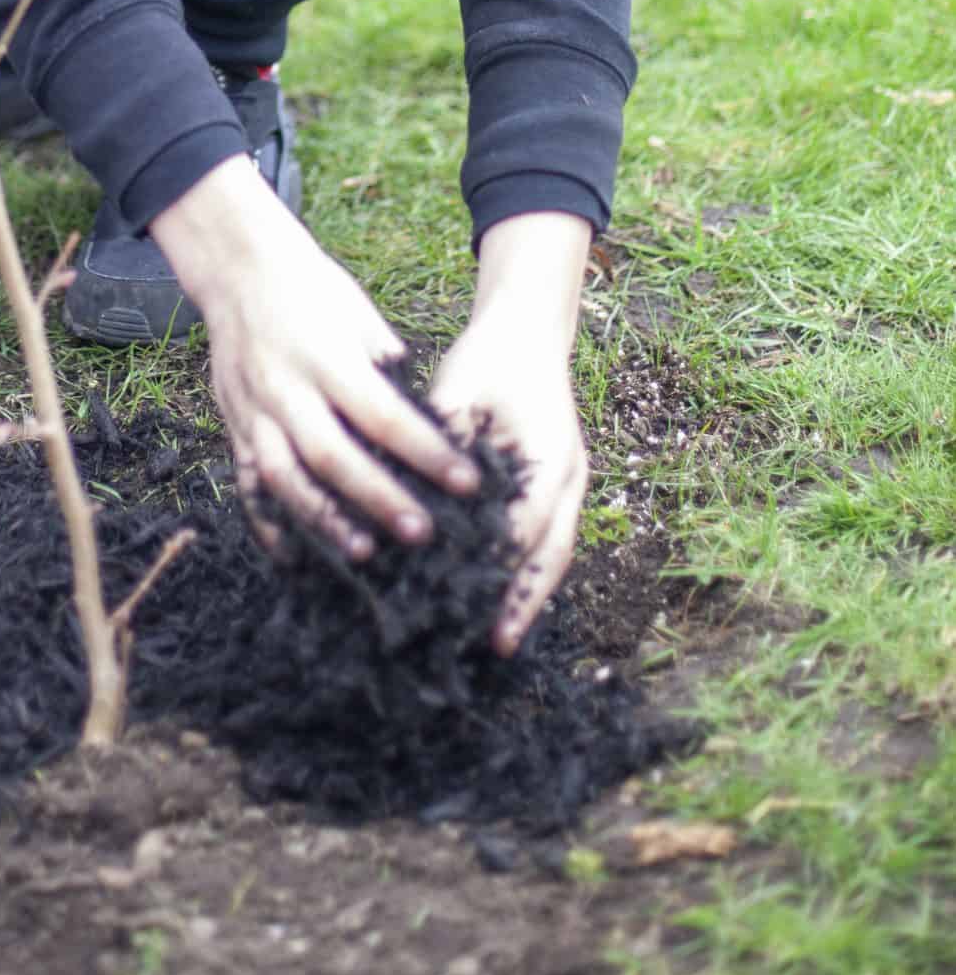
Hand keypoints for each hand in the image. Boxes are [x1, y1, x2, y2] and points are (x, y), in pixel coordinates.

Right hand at [151, 156, 479, 561]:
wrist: (239, 268)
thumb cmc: (312, 289)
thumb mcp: (359, 313)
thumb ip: (388, 368)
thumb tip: (430, 419)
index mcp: (326, 356)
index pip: (382, 414)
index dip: (426, 452)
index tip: (466, 482)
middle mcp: (286, 387)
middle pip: (332, 455)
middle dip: (378, 498)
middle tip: (422, 534)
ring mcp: (252, 410)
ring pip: (285, 477)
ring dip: (324, 520)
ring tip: (363, 554)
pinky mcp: (232, 425)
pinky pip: (247, 482)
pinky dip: (267, 522)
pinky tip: (294, 556)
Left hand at [428, 211, 592, 653]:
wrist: (524, 332)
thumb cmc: (488, 359)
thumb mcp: (460, 390)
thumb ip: (441, 439)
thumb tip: (406, 487)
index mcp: (548, 452)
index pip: (523, 521)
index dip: (493, 560)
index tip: (461, 592)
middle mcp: (567, 475)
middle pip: (549, 551)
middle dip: (523, 599)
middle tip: (495, 642)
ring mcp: (568, 484)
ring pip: (554, 552)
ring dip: (529, 596)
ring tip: (501, 639)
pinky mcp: (556, 487)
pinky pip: (547, 539)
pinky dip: (527, 572)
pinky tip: (502, 602)